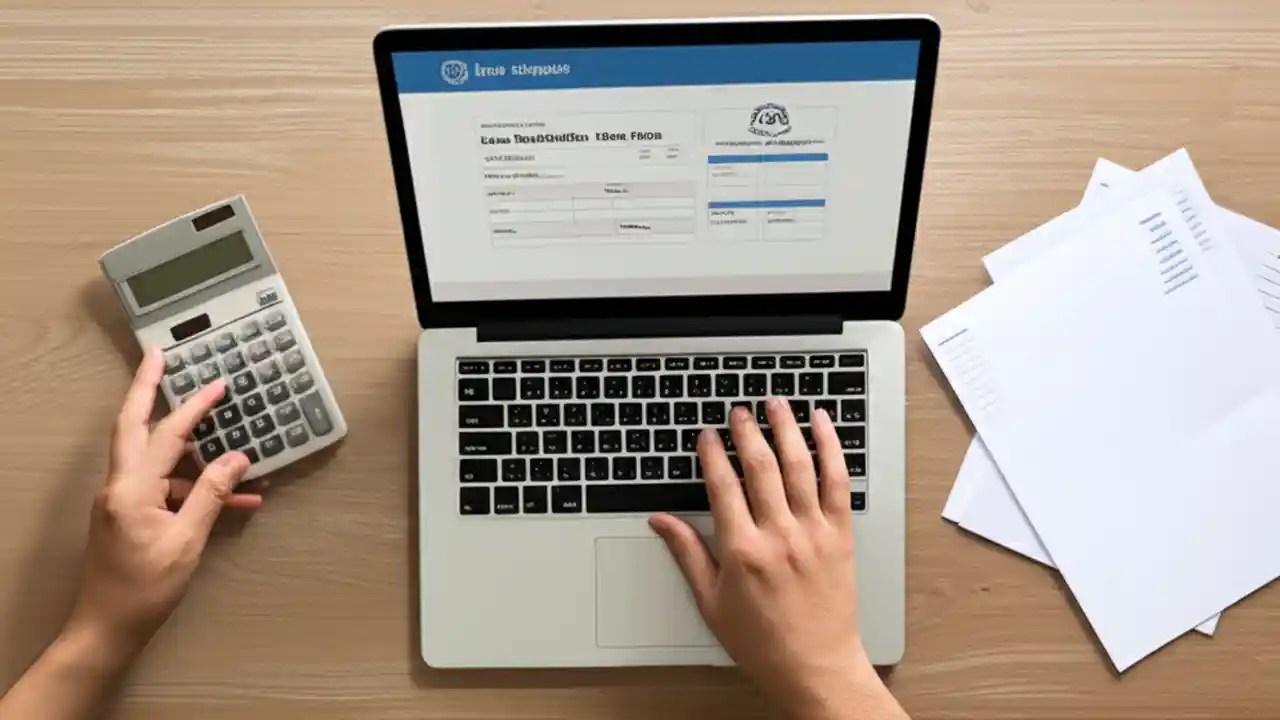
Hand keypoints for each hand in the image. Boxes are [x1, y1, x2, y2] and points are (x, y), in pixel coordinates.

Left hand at [68, 347, 261, 657]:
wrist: (106, 628)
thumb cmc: (145, 588)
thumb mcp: (186, 541)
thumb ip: (211, 494)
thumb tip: (237, 459)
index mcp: (130, 489)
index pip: (164, 435)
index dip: (193, 407)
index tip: (217, 384)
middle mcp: (119, 486)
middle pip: (134, 426)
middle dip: (147, 390)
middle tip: (159, 357)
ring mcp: (121, 500)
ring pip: (156, 459)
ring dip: (191, 450)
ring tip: (227, 438)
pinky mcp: (129, 515)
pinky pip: (165, 489)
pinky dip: (196, 489)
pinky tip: (234, 499)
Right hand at [651, 399, 905, 719]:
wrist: (815, 666)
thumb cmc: (762, 641)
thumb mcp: (711, 600)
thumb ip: (686, 553)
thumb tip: (660, 520)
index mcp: (742, 550)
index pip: (722, 485)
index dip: (711, 454)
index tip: (707, 435)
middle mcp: (778, 535)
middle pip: (760, 466)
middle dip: (747, 431)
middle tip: (738, 411)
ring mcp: (813, 532)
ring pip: (799, 465)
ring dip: (786, 428)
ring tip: (776, 404)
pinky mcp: (840, 535)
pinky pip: (837, 481)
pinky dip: (831, 448)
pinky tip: (822, 425)